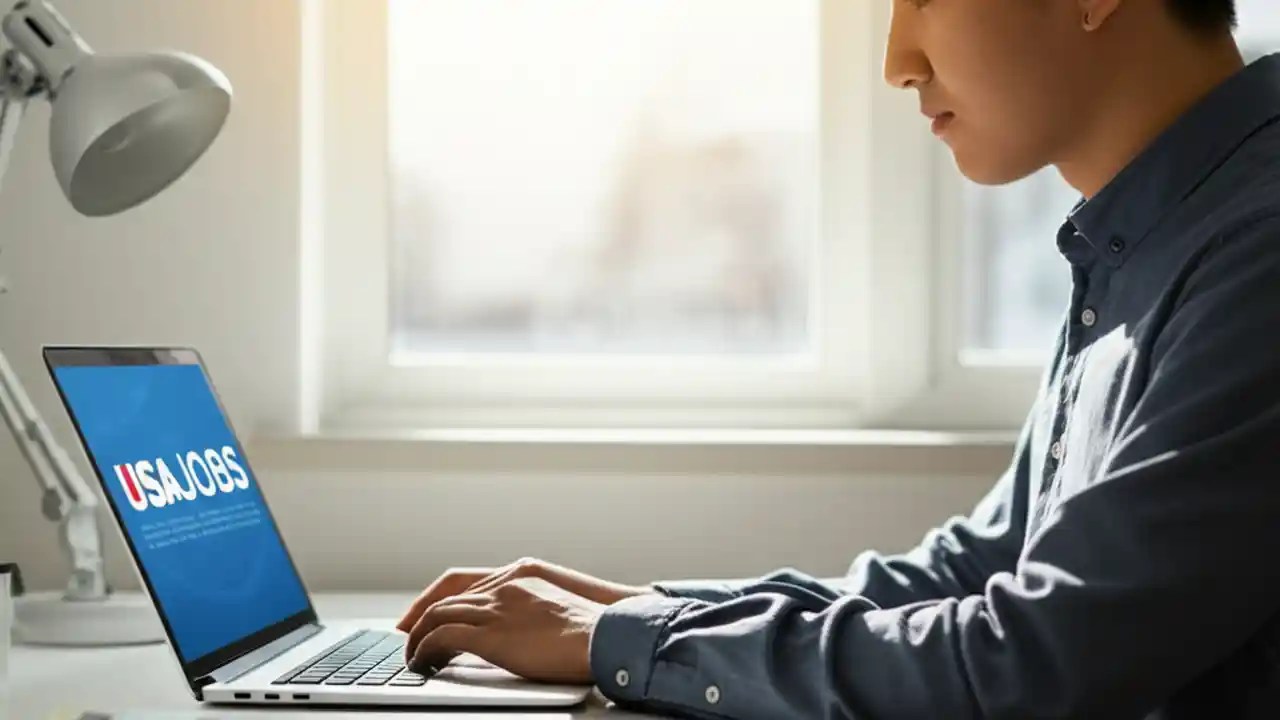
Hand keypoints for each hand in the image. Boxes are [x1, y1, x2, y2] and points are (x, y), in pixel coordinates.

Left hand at [405, 576, 603, 683]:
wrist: (606, 635)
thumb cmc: (593, 630)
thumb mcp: (557, 608)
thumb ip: (530, 610)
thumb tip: (515, 630)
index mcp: (520, 573)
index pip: (463, 580)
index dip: (435, 596)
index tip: (420, 613)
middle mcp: (504, 585)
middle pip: (447, 597)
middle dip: (421, 617)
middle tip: (406, 637)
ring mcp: (497, 607)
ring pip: (439, 616)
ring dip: (420, 637)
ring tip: (414, 656)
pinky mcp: (492, 634)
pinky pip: (443, 638)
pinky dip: (426, 650)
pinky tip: (424, 662)